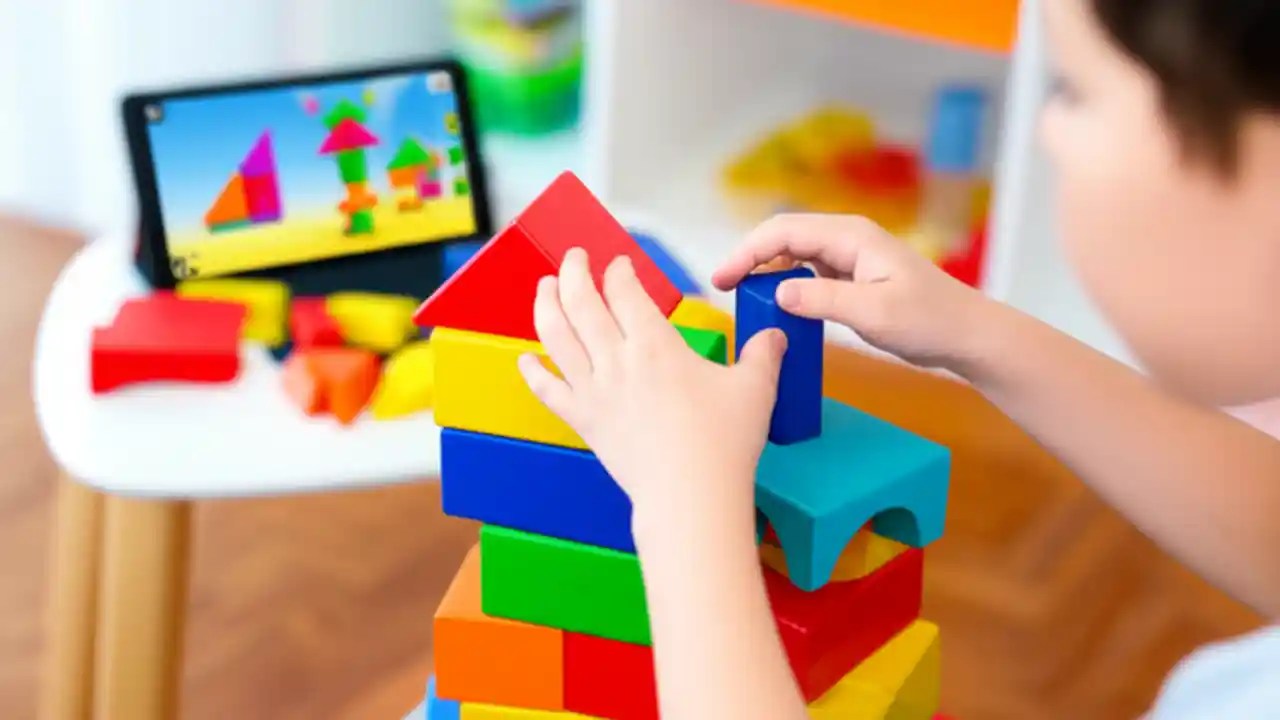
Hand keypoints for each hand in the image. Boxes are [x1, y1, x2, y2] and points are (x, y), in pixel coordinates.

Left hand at [519, 248, 787, 532]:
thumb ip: (763, 355)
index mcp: (656, 345)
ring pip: (556, 336)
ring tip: (544, 287)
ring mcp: (594, 391)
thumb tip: (776, 335)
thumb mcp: (756, 390)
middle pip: (581, 302)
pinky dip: (531, 372)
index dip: (619, 271)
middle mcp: (617, 361)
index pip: (625, 291)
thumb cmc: (723, 444)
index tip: (620, 264)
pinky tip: (523, 359)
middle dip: (573, 272)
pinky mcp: (584, 422)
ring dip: (545, 305)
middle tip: (573, 258)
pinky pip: (548, 391)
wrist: (690, 497)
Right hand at [712, 214, 1003, 372]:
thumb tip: (778, 291)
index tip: (722, 280)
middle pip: (783, 237)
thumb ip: (822, 300)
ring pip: (793, 253)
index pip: (783, 231)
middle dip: (749, 258)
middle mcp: (847, 239)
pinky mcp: (853, 277)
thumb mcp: (873, 314)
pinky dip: (785, 283)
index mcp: (851, 236)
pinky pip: (808, 272)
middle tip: (722, 288)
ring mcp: (850, 256)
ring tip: (743, 297)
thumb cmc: (930, 321)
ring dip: (766, 270)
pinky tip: (777, 304)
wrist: (967, 335)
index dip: (746, 252)